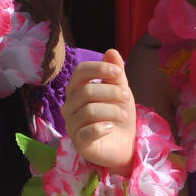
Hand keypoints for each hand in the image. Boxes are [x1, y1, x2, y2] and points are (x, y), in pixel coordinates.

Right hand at [61, 50, 136, 172]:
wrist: (124, 144)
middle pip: (86, 91)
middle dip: (110, 92)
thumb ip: (115, 74)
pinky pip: (87, 131)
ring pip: (88, 111)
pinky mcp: (78, 143)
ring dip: (112, 111)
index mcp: (77, 90)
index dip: (99, 68)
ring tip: (124, 115)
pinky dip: (102, 127)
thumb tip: (111, 51)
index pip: (80, 72)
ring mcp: (72, 125)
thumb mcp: (120, 91)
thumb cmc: (118, 115)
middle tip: (126, 97)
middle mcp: (69, 106)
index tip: (118, 73)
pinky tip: (110, 127)